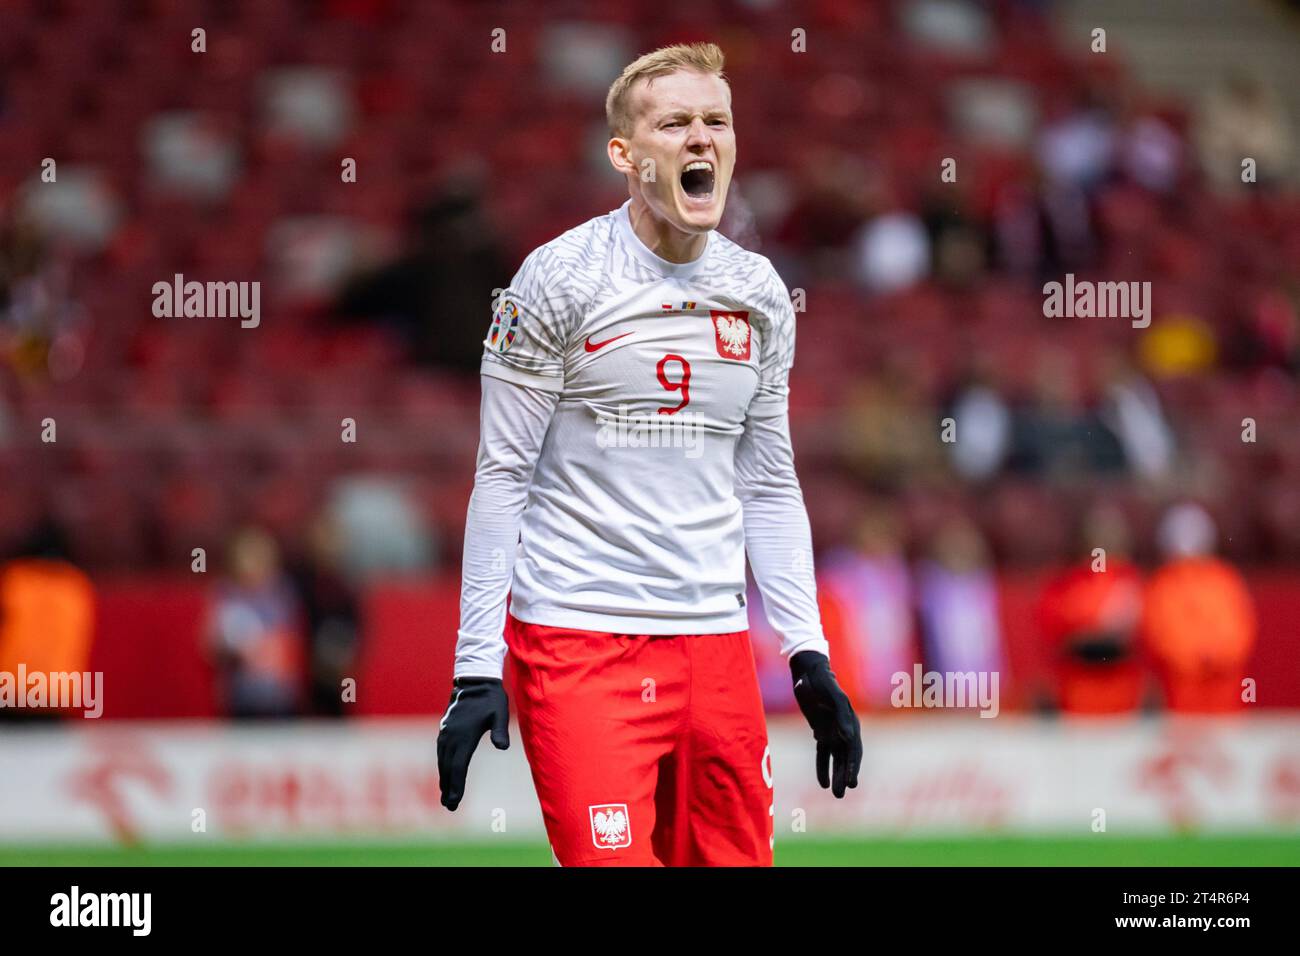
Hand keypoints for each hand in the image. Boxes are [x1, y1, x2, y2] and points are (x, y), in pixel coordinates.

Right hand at [436, 676, 509, 810]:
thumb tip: (503, 748)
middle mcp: (451, 736)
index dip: (456, 786)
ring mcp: (446, 732)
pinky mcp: (445, 728)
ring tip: (446, 794)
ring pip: (442, 760)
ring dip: (444, 777)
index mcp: (464, 736)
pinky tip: (445, 772)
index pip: (458, 767)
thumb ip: (500, 731)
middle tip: (449, 806)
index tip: (454, 802)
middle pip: (448, 767)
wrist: (475, 680)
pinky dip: (442, 764)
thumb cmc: (490, 698)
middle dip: (448, 787)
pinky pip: (441, 751)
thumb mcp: (500, 713)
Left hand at [790, 651, 861, 797]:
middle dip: (845, 775)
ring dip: (836, 775)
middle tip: (842, 793)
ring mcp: (832, 731)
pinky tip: (823, 782)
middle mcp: (844, 729)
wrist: (808, 672)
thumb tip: (847, 736)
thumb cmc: (821, 681)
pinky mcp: (820, 731)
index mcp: (850, 721)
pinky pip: (823, 753)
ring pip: (835, 758)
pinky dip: (823, 767)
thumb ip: (840, 714)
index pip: (854, 749)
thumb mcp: (831, 694)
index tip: (851, 782)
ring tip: (835, 794)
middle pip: (846, 757)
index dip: (853, 766)